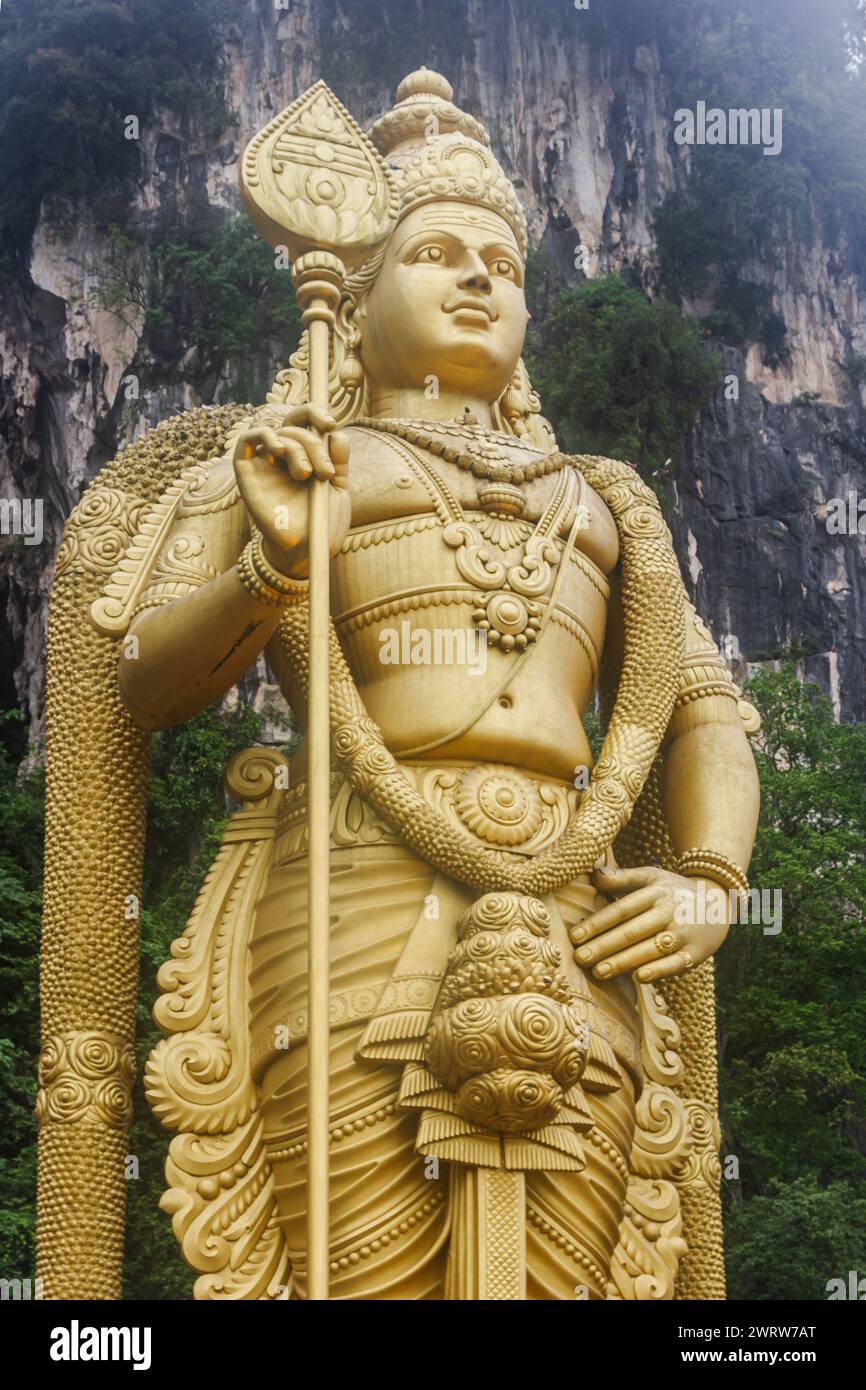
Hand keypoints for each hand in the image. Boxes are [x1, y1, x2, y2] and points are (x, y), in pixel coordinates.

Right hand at [232, 404, 350, 577]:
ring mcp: (265, 463)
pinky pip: (247, 440)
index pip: (306, 421)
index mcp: (307, 455)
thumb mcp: (338, 490)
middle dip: (313, 442)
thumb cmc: (321, 524)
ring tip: (306, 475)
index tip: (331, 424)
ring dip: (296, 448)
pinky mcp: (247, 472)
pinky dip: (263, 435)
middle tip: (324, 472)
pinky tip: (278, 449)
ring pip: (278, 433)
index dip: (316, 413)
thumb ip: (339, 462)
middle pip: (294, 426)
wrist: (305, 552)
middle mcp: (285, 456)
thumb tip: (338, 433)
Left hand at [568, 866, 730, 982]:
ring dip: (624, 961)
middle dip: (604, 946)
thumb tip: (591, 875)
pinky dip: (659, 970)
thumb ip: (621, 878)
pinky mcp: (697, 952)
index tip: (575, 936)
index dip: (597, 923)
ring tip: (599, 971)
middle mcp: (669, 912)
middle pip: (632, 931)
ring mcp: (684, 933)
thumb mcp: (651, 877)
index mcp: (655, 892)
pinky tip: (639, 977)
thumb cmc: (673, 891)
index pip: (621, 910)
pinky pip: (677, 963)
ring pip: (650, 949)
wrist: (718, 902)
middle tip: (579, 958)